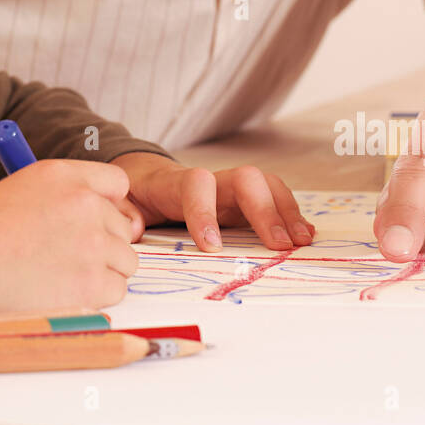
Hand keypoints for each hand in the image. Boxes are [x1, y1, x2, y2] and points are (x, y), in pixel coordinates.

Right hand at [0, 159, 137, 316]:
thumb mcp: (22, 189)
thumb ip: (66, 195)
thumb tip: (104, 219)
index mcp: (65, 175)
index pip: (117, 183)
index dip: (109, 206)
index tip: (97, 223)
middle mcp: (85, 203)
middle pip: (123, 228)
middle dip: (102, 244)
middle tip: (65, 258)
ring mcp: (91, 242)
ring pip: (124, 261)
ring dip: (102, 271)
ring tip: (61, 276)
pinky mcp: (90, 282)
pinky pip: (116, 289)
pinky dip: (96, 296)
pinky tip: (63, 292)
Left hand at [110, 152, 315, 251]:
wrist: (146, 179)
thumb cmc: (134, 195)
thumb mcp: (119, 202)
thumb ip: (121, 213)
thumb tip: (131, 228)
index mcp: (175, 184)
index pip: (195, 185)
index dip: (204, 211)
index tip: (211, 245)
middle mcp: (211, 182)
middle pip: (244, 179)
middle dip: (263, 210)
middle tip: (278, 245)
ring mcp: (230, 192)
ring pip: (265, 186)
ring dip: (286, 212)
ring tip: (301, 242)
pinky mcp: (243, 205)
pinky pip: (274, 200)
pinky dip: (291, 215)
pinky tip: (304, 236)